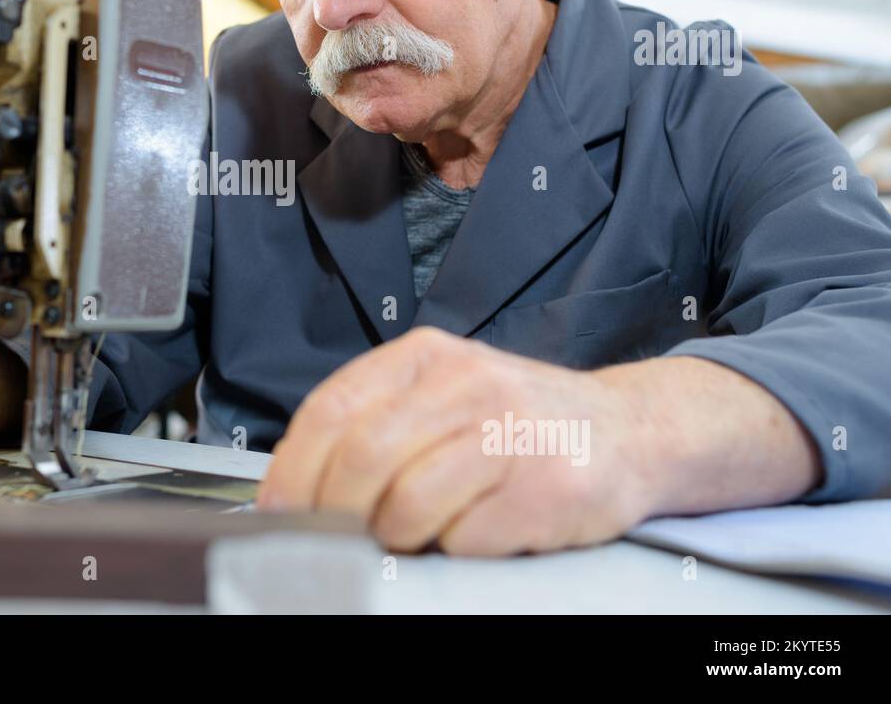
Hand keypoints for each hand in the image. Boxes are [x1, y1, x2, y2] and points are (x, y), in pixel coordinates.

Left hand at [257, 327, 654, 554]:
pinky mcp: (548, 486)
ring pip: (408, 505)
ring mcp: (510, 432)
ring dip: (398, 537)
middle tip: (340, 539)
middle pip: (362, 459)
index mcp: (425, 359)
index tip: (278, 513)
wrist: (630, 430)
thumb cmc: (517, 423)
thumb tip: (297, 490)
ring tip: (419, 533)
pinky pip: (466, 539)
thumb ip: (375, 427)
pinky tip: (477, 530)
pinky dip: (456, 550)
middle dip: (337, 514)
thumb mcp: (440, 398)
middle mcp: (466, 384)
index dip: (293, 471)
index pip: (331, 410)